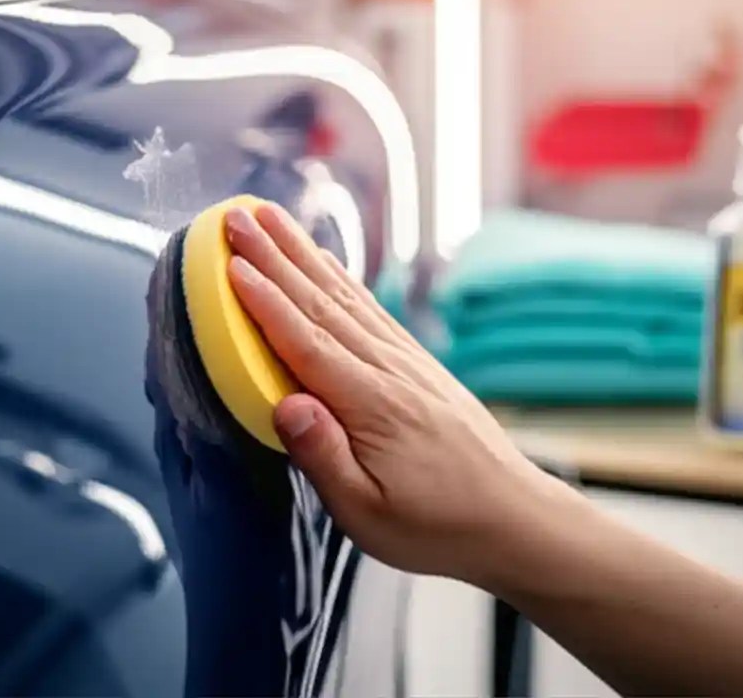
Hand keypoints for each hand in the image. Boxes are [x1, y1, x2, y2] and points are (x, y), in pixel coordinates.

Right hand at [224, 204, 574, 587]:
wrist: (512, 518)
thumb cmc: (436, 527)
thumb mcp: (369, 514)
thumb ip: (324, 457)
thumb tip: (284, 405)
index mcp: (371, 406)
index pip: (306, 343)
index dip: (265, 302)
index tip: (230, 265)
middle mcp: (388, 371)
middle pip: (320, 303)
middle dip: (274, 256)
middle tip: (235, 216)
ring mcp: (405, 362)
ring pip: (344, 296)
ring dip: (302, 254)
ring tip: (270, 218)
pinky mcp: (416, 364)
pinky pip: (369, 308)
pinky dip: (339, 277)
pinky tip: (322, 260)